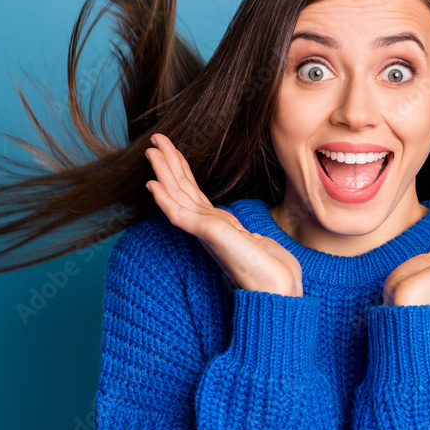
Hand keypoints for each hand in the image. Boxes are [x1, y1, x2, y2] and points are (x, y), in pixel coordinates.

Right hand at [144, 133, 303, 296]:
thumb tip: (242, 230)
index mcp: (216, 226)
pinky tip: (153, 185)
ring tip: (150, 151)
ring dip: (163, 172)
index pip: (193, 192)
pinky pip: (180, 215)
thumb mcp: (257, 243)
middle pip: (182, 188)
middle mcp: (207, 227)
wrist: (279, 289)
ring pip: (177, 196)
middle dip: (168, 162)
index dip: (180, 170)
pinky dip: (165, 199)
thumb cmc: (271, 271)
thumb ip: (244, 233)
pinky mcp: (209, 236)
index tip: (170, 150)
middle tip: (154, 139)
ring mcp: (205, 232)